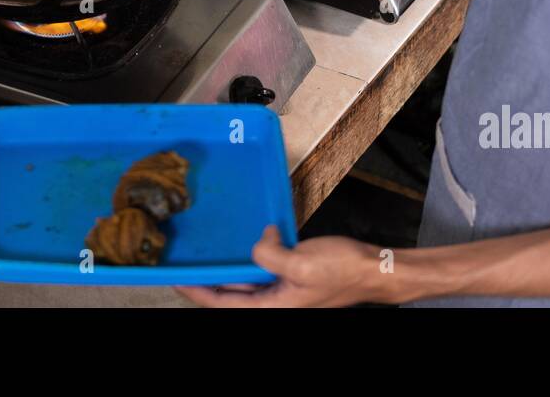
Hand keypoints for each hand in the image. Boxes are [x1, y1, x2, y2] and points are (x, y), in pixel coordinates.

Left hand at [174, 225, 385, 307]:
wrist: (373, 268)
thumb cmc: (342, 271)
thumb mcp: (300, 262)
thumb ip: (269, 255)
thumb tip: (257, 243)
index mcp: (273, 308)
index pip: (223, 305)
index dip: (197, 292)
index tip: (176, 277)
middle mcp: (274, 302)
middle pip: (230, 294)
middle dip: (209, 280)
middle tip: (185, 261)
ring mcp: (283, 290)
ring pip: (246, 281)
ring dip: (229, 268)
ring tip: (207, 252)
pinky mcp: (292, 276)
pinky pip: (264, 268)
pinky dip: (252, 256)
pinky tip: (245, 242)